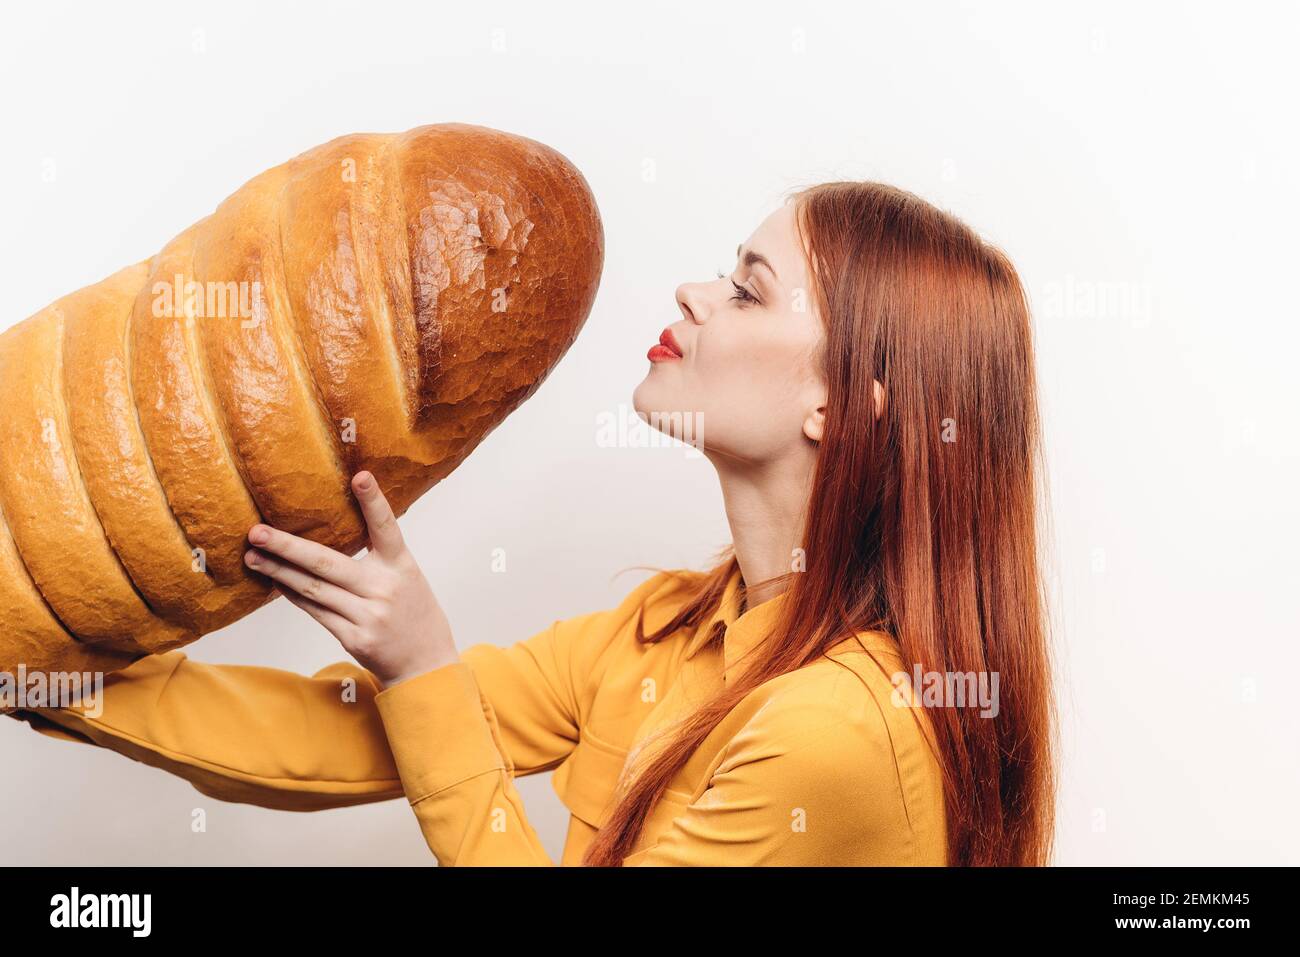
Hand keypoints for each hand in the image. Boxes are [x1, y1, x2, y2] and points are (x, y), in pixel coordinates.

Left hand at [244, 471, 458, 688]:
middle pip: (327, 563)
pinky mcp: (354, 638)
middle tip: (257, 532)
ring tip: (253, 556)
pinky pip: (315, 611)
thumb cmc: (414, 614)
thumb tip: (332, 533)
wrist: (427, 665)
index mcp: (402, 567)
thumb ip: (379, 558)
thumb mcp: (407, 578)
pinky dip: (293, 594)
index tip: (360, 476)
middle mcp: (384, 589)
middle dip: (287, 546)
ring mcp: (368, 616)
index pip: (386, 528)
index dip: (374, 502)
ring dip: (279, 571)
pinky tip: (276, 581)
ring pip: (313, 589)